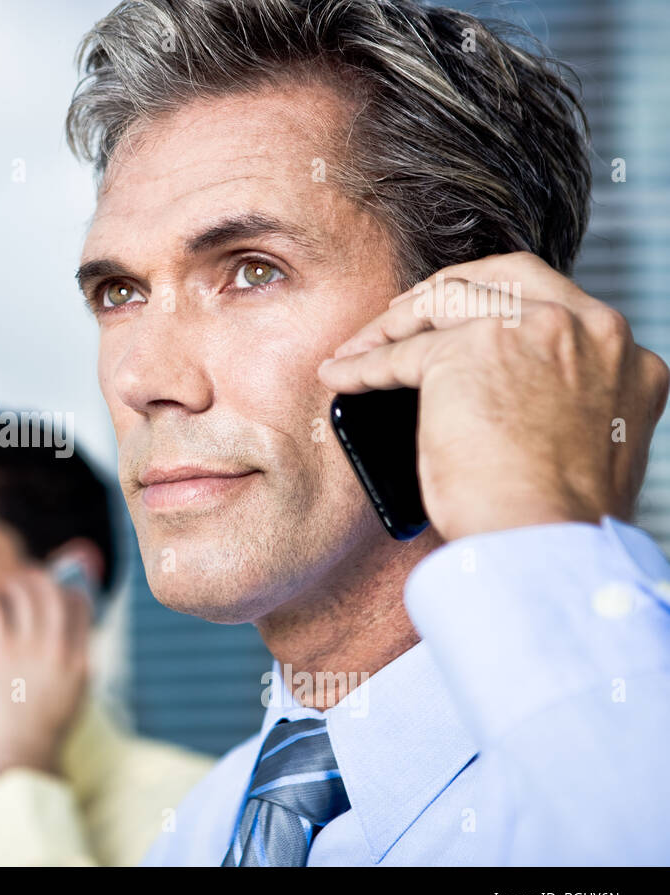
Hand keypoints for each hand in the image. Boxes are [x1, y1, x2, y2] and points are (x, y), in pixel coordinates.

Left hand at [0, 568, 91, 779]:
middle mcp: (57, 650)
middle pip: (52, 592)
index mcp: (79, 660)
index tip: (54, 589)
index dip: (65, 590)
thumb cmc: (42, 731)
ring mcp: (27, 650)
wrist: (18, 756)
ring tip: (3, 590)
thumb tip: (68, 637)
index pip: (80, 606)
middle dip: (38, 578)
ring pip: (23, 593)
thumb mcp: (73, 697)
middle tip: (25, 578)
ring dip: (12, 585)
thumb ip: (73, 665)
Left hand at [318, 252, 669, 540]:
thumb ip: (556, 398)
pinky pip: (400, 354)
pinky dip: (364, 365)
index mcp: (624, 356)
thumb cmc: (553, 520)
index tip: (459, 321)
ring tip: (359, 350)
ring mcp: (529, 332)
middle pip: (502, 277)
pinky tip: (342, 375)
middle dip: (445, 290)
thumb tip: (493, 391)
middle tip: (403, 314)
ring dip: (393, 325)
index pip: (552, 301)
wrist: (544, 545)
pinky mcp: (468, 353)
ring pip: (444, 301)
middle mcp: (587, 329)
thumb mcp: (579, 440)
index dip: (496, 303)